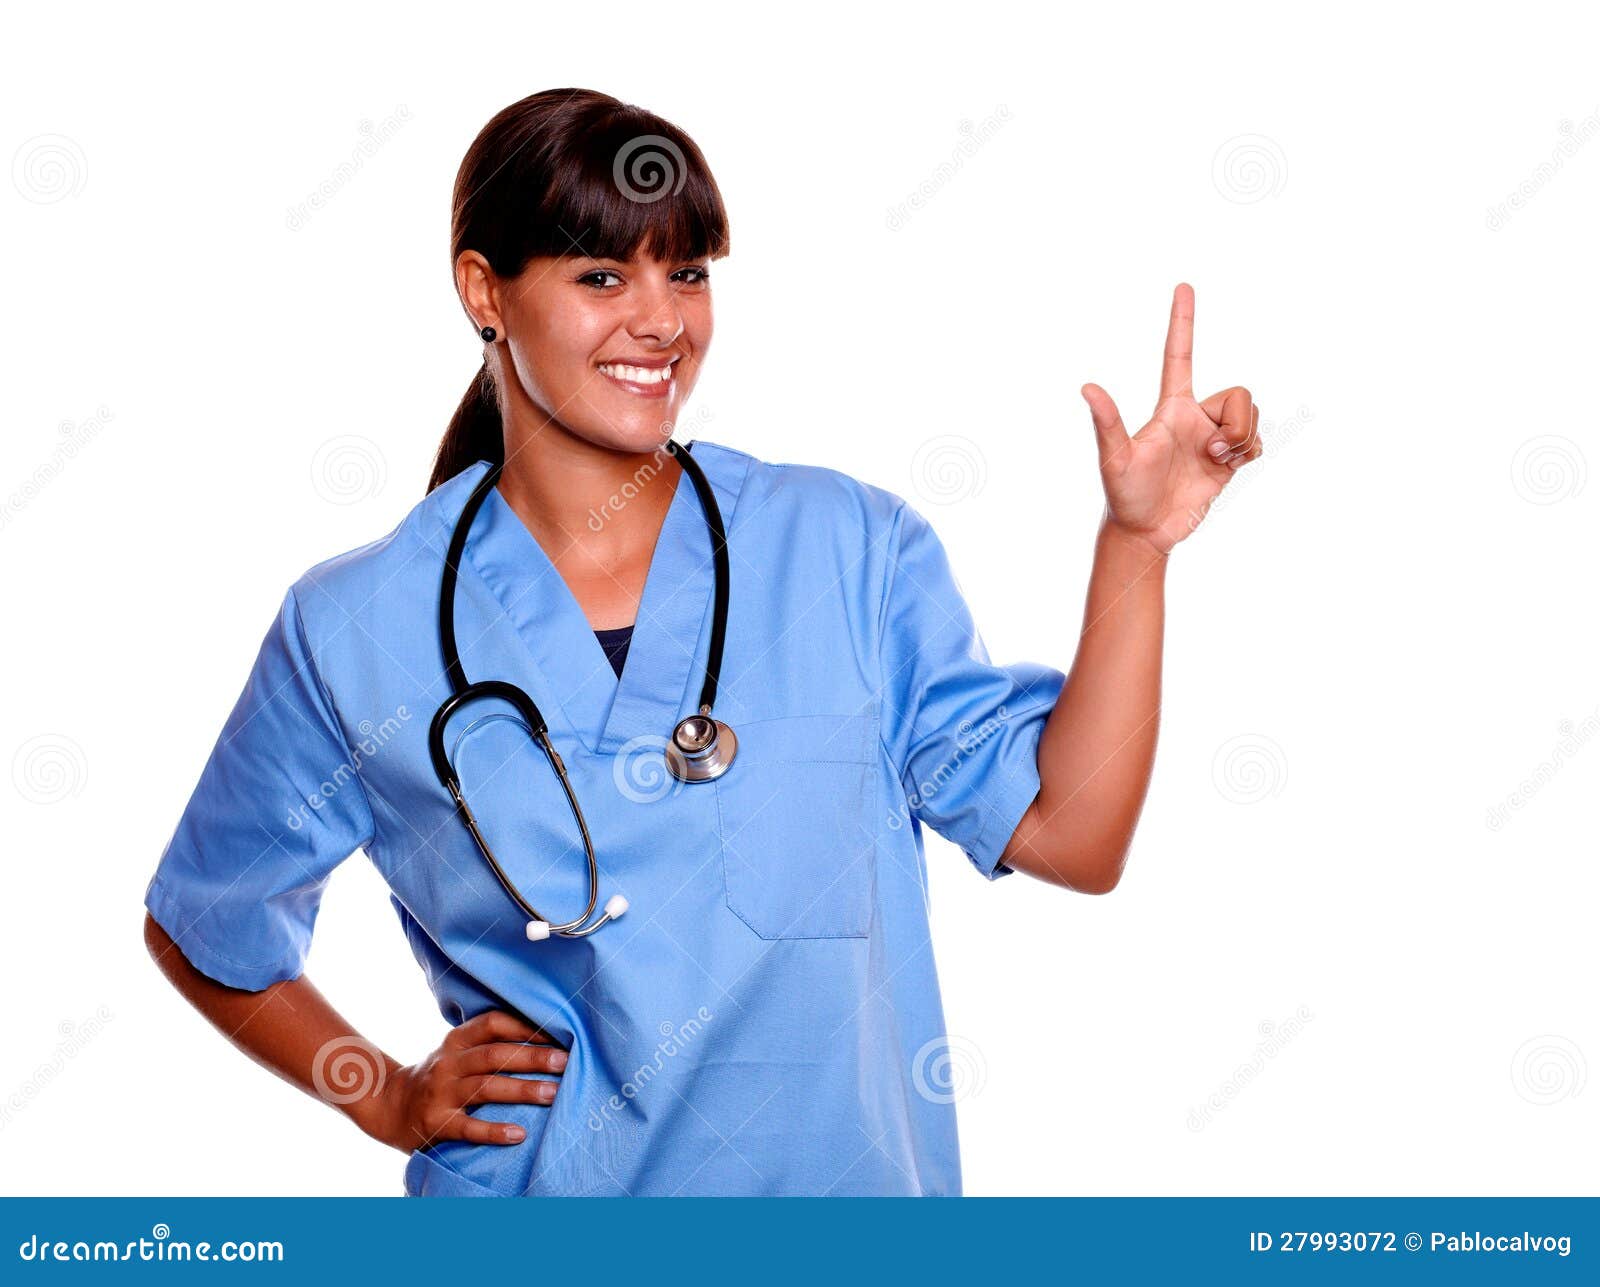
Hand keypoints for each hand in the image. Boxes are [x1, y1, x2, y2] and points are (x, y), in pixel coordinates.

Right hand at [363, 1009, 566, 1151]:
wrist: (388, 1106)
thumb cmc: (440, 1077)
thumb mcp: (457, 1053)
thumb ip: (490, 1043)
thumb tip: (547, 1038)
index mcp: (457, 1040)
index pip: (494, 1023)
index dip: (526, 1026)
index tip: (559, 1033)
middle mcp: (449, 1063)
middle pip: (495, 1054)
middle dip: (533, 1057)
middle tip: (566, 1062)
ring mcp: (441, 1093)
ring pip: (485, 1087)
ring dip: (522, 1090)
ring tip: (553, 1094)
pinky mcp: (435, 1123)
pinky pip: (467, 1128)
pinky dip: (494, 1131)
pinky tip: (519, 1134)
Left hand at [1081, 283, 1260, 555]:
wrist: (1145, 531)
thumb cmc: (1123, 494)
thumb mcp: (1114, 458)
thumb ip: (1108, 422)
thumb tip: (1086, 388)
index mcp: (1169, 407)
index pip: (1178, 355)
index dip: (1182, 321)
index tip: (1183, 286)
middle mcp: (1193, 415)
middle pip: (1238, 392)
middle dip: (1237, 420)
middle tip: (1211, 449)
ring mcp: (1213, 436)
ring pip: (1251, 414)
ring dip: (1243, 438)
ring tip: (1216, 460)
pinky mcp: (1229, 460)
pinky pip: (1258, 441)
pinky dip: (1251, 452)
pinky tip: (1228, 467)